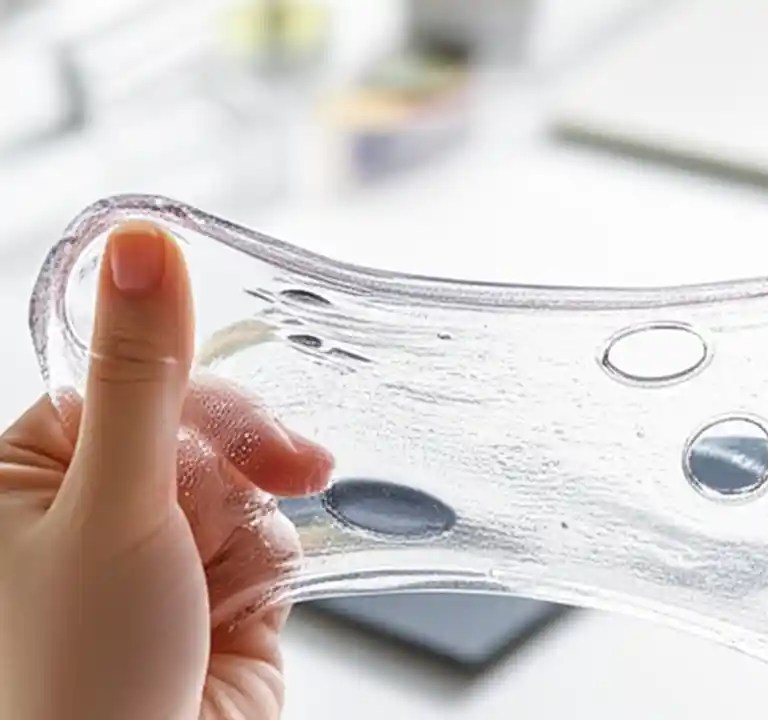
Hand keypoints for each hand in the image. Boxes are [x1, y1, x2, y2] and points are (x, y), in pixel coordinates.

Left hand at [0, 223, 331, 718]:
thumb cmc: (76, 678)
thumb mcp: (110, 504)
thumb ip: (142, 374)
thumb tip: (141, 243)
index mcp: (27, 472)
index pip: (131, 377)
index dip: (197, 387)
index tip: (249, 409)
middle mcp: (91, 506)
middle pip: (198, 425)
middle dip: (243, 458)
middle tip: (295, 471)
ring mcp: (156, 552)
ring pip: (242, 482)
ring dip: (254, 522)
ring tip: (230, 581)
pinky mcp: (214, 594)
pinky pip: (266, 539)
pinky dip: (270, 562)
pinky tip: (244, 605)